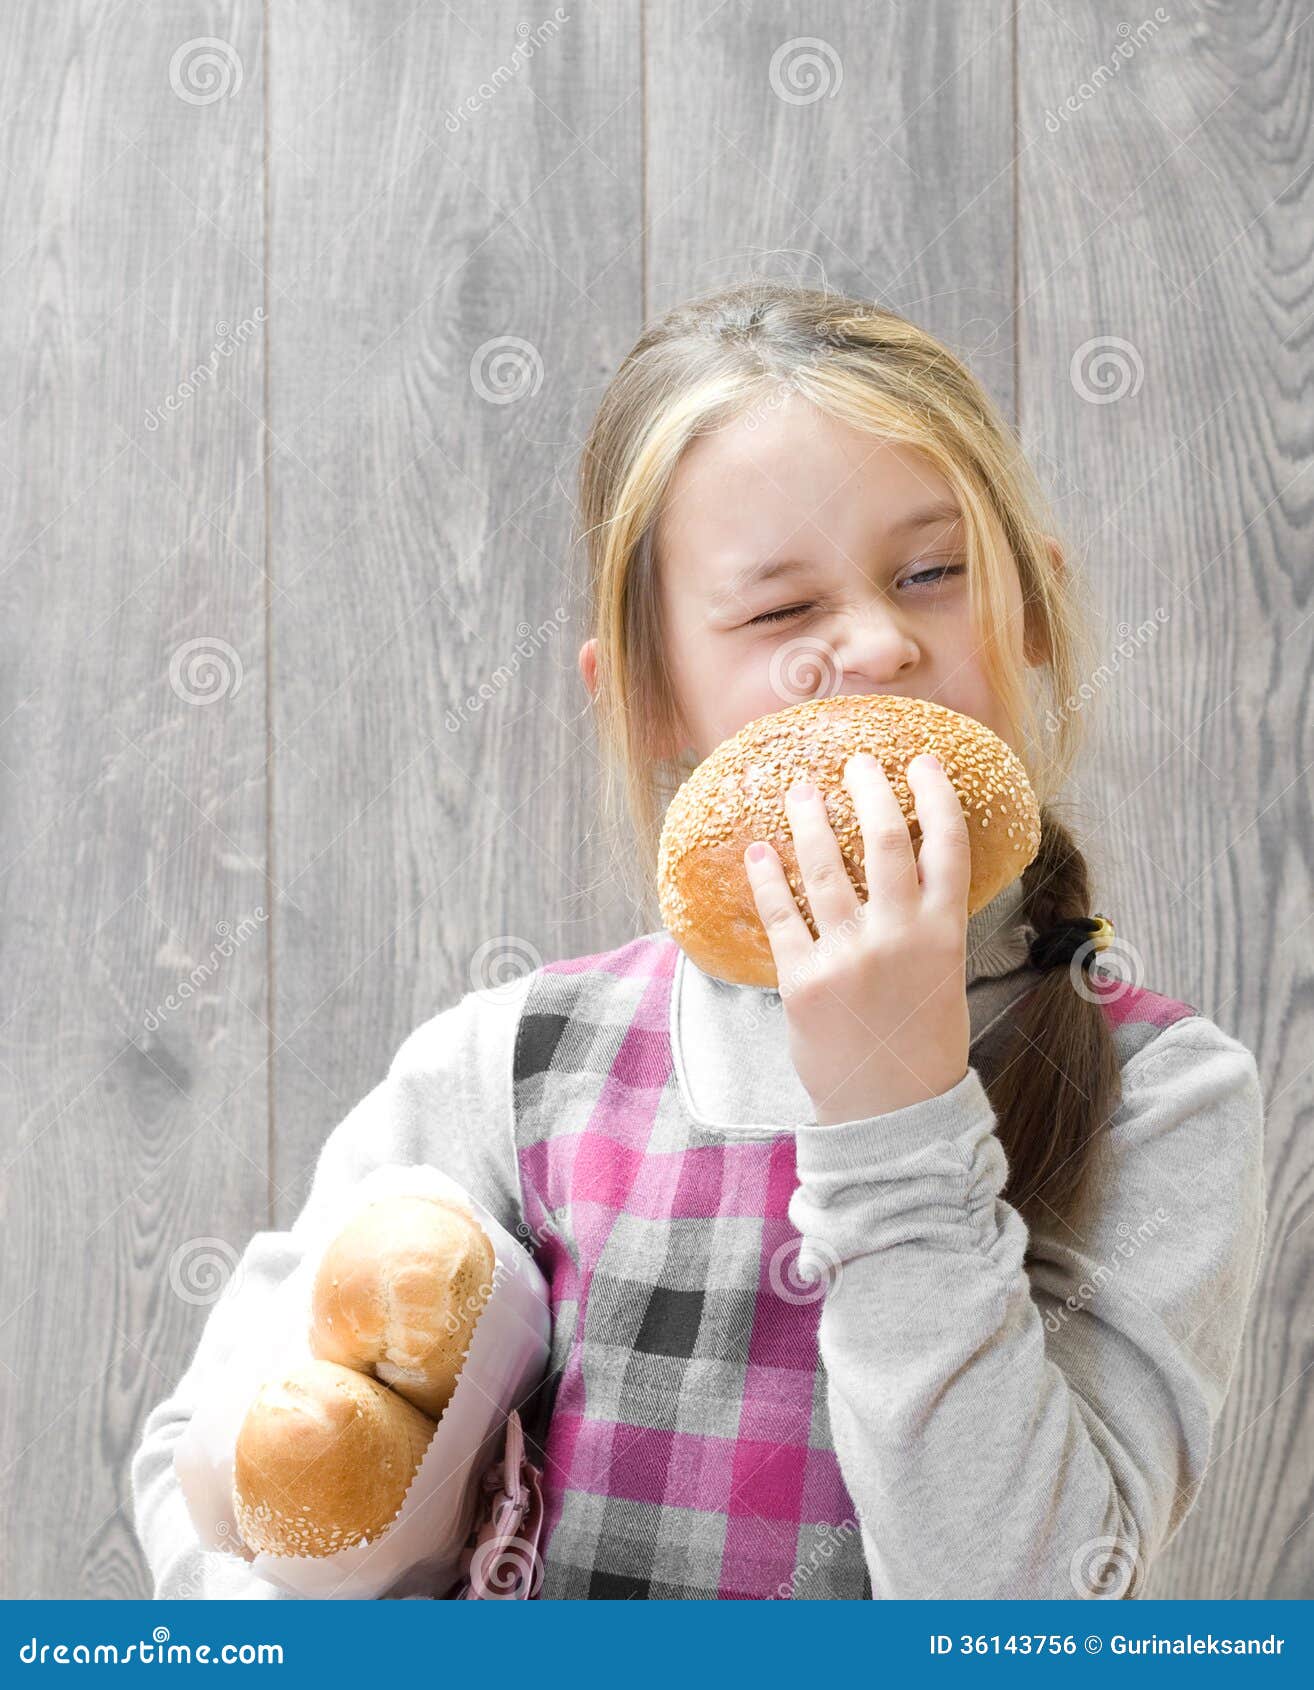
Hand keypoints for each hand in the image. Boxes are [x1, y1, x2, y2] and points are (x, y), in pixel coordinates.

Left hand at [744, 752, 970, 1124]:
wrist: (892, 1113)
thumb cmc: (922, 1042)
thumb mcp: (944, 977)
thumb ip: (927, 924)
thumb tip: (910, 866)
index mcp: (944, 935)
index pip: (948, 847)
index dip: (936, 796)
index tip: (924, 762)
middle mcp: (898, 938)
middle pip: (886, 841)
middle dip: (870, 790)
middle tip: (858, 762)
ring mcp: (848, 958)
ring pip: (825, 868)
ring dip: (810, 820)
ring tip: (801, 789)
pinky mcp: (803, 981)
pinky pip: (781, 915)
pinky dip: (766, 878)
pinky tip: (758, 850)